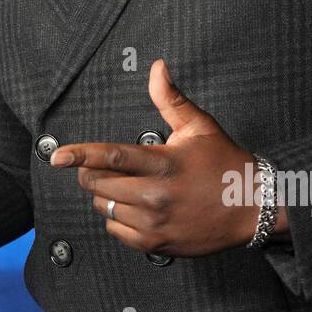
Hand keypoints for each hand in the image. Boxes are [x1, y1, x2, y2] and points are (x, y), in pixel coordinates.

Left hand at [49, 59, 284, 256]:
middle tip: (103, 167)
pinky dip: (117, 219)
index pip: (111, 157)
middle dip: (91, 173)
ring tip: (128, 186)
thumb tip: (156, 67)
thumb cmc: (225, 163)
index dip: (80, 154)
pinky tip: (134, 208)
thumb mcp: (199, 127)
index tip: (57, 156)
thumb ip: (170, 99)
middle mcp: (155, 196)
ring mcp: (155, 222)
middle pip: (98, 185)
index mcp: (163, 164)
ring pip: (105, 207)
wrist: (254, 207)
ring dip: (106, 195)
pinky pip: (116, 231)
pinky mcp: (157, 244)